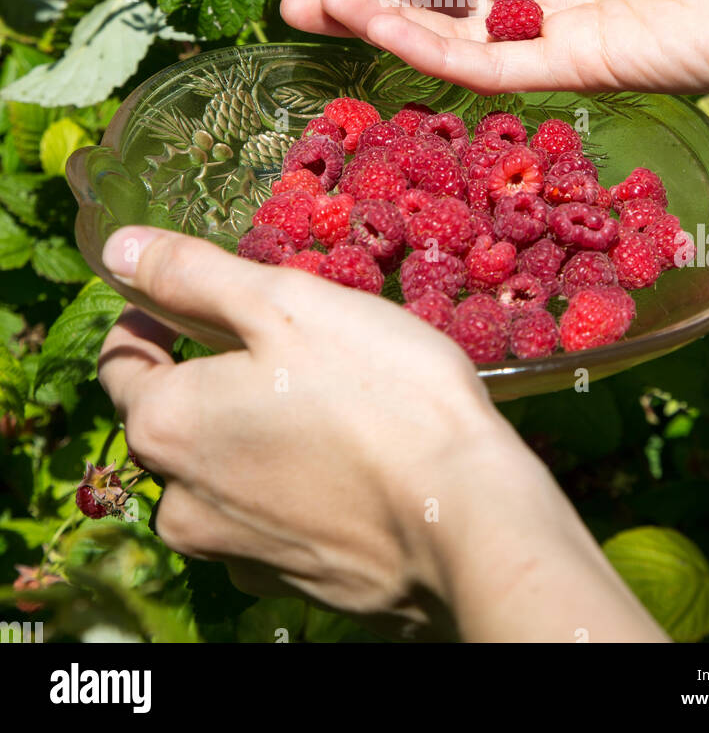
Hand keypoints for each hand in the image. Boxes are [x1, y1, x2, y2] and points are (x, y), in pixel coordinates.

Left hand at [98, 227, 664, 642]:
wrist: (469, 521)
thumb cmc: (380, 395)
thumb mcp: (285, 304)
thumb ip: (192, 275)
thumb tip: (118, 248)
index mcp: (167, 424)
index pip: (122, 362)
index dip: (149, 316)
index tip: (189, 295)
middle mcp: (180, 500)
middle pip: (172, 420)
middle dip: (211, 375)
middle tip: (284, 341)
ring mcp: (232, 552)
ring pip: (220, 472)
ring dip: (250, 432)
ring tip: (325, 399)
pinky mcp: (287, 582)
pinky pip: (268, 517)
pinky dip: (289, 484)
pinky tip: (345, 461)